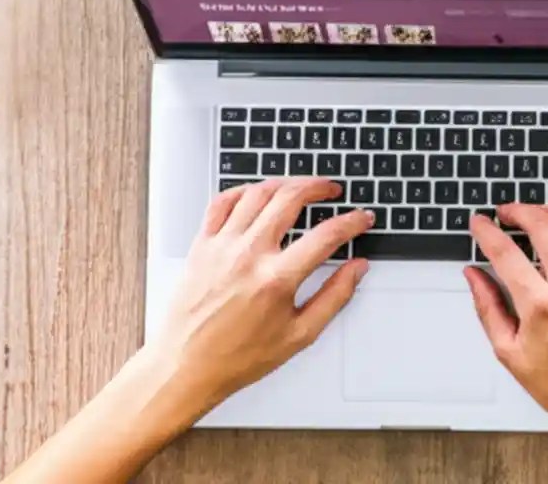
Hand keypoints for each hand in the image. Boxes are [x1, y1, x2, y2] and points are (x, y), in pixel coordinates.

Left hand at [150, 178, 372, 407]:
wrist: (187, 365)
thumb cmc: (238, 356)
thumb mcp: (299, 335)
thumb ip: (335, 297)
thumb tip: (357, 269)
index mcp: (276, 279)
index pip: (326, 235)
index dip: (352, 222)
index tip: (361, 218)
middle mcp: (248, 255)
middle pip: (290, 199)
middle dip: (318, 187)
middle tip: (331, 189)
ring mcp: (222, 247)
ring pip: (257, 193)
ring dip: (284, 183)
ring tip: (299, 186)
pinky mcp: (201, 245)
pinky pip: (222, 203)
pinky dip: (243, 191)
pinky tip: (256, 193)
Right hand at [465, 204, 547, 433]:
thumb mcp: (511, 353)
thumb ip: (488, 308)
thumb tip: (474, 276)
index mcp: (540, 306)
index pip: (504, 251)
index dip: (486, 231)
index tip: (480, 223)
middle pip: (541, 225)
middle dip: (518, 211)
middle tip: (507, 213)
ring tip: (538, 212)